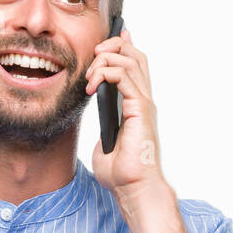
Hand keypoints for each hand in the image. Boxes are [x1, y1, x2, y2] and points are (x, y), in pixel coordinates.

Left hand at [84, 26, 163, 197]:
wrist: (132, 188)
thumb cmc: (122, 173)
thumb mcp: (104, 145)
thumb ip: (103, 130)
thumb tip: (100, 127)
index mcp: (136, 106)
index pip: (135, 66)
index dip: (123, 47)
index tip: (104, 43)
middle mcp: (143, 100)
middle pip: (135, 55)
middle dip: (113, 46)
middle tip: (93, 55)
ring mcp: (143, 103)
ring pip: (130, 60)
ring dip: (105, 60)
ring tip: (89, 76)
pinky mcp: (140, 108)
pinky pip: (124, 76)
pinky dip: (106, 73)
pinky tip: (92, 86)